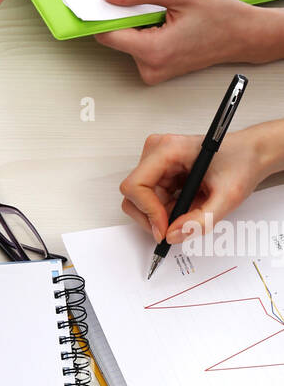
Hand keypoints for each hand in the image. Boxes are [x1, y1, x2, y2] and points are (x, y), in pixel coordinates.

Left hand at [95, 0, 280, 83]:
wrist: (242, 34)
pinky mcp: (156, 70)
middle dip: (127, 16)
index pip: (107, 34)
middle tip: (150, 2)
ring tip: (166, 15)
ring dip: (139, 23)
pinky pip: (139, 47)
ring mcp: (153, 72)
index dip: (103, 14)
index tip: (101, 0)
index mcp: (153, 51)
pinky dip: (147, 32)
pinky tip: (167, 24)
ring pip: (128, 41)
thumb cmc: (219, 15)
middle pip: (117, 37)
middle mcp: (150, 67)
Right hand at [117, 126, 269, 244]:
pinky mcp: (161, 172)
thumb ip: (200, 221)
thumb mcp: (227, 197)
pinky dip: (166, 212)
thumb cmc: (242, 162)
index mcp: (169, 149)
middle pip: (134, 195)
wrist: (251, 154)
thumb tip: (173, 235)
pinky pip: (151, 200)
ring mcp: (157, 163)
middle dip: (152, 217)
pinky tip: (187, 207)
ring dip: (161, 216)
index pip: (136, 185)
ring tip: (189, 213)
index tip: (165, 228)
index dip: (148, 212)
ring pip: (141, 201)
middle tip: (175, 228)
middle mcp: (158, 153)